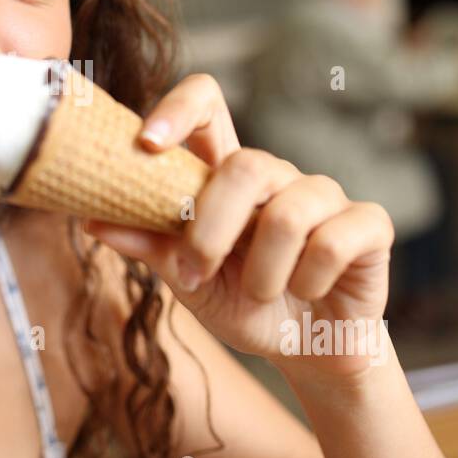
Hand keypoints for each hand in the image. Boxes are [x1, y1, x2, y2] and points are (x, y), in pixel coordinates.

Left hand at [83, 74, 395, 380]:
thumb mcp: (189, 282)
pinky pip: (334, 241)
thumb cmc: (246, 305)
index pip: (207, 106)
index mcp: (226, 177)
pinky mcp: (368, 224)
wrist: (309, 352)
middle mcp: (276, 175)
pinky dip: (311, 280)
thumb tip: (90, 219)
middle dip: (211, 229)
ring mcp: (325, 195)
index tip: (147, 144)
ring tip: (262, 295)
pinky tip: (311, 292)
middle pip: (245, 165)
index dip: (177, 109)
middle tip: (197, 273)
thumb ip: (151, 246)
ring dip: (264, 273)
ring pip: (288, 214)